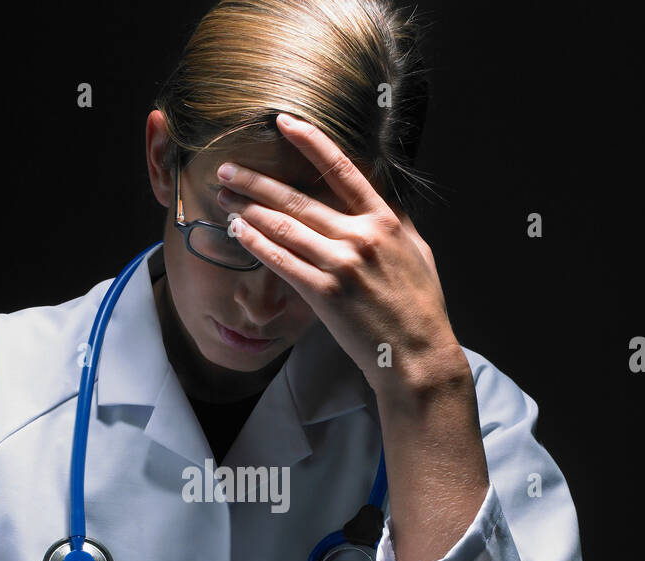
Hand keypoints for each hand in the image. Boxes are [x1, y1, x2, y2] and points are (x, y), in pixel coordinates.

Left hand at [215, 112, 467, 399]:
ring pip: (284, 227)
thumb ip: (393, 221)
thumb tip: (378, 195)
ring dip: (249, 209)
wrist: (417, 354)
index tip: (284, 123)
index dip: (310, 142)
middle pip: (299, 199)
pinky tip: (238, 231)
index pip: (341, 169)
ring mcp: (341, 265)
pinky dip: (257, 243)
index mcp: (384, 221)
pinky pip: (281, 262)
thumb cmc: (419, 306)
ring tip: (224, 197)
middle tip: (227, 168)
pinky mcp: (325, 294)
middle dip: (258, 181)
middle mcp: (360, 237)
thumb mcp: (417, 251)